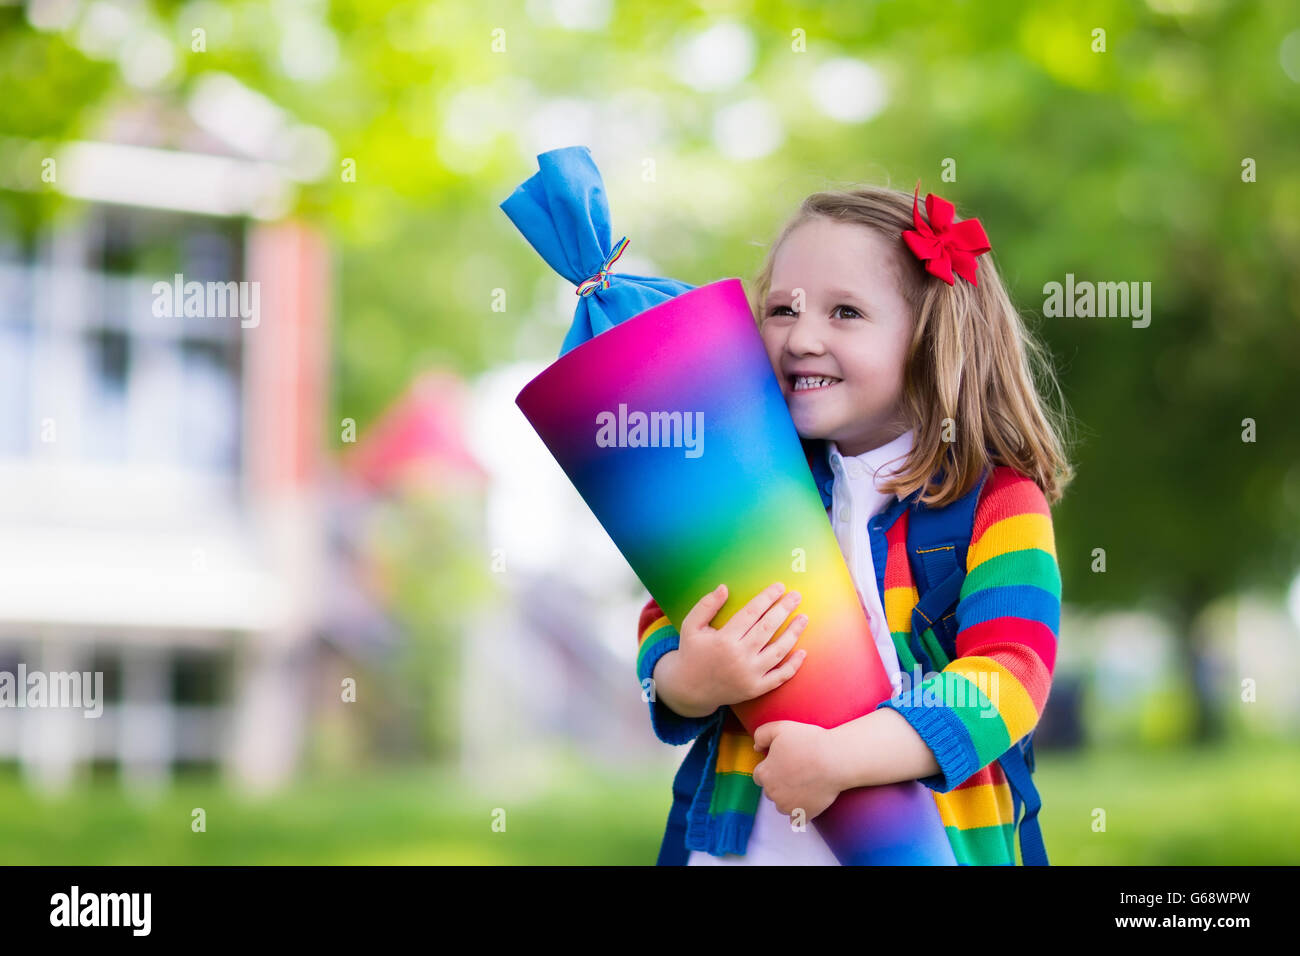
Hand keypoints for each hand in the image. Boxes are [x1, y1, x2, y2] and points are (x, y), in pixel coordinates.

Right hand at [673, 580, 808, 712]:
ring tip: (803, 618)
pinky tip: (803, 651)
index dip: (767, 598)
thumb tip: (724, 588)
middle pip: (768, 628)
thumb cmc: (692, 653)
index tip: (779, 587)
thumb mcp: (690, 626)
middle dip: (784, 609)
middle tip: (796, 596)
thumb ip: (706, 605)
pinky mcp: (755, 689)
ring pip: (778, 651)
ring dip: (793, 633)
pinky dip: (793, 665)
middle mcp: (739, 657)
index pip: (751, 613)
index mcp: (723, 640)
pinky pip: (780, 677)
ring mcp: (749, 675)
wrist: (689, 690)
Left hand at [751, 720, 844, 821]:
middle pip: (770, 790)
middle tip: (795, 771)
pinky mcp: (804, 814)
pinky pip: (797, 819)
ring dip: (788, 798)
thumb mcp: (779, 728)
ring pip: (782, 805)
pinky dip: (800, 813)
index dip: (770, 768)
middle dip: (778, 783)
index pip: (759, 775)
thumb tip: (756, 747)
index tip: (783, 762)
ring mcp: (788, 806)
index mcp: (765, 774)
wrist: (835, 759)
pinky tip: (807, 801)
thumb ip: (761, 735)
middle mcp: (773, 793)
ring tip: (803, 784)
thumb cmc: (808, 741)